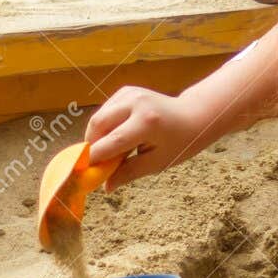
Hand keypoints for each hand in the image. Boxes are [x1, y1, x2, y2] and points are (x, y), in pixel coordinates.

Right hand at [85, 86, 212, 188]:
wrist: (194, 116)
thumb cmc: (179, 143)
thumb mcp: (157, 162)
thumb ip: (129, 172)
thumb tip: (105, 187)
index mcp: (146, 122)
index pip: (110, 142)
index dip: (94, 159)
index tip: (84, 172)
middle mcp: (136, 103)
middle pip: (98, 124)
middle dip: (91, 145)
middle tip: (95, 162)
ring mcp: (131, 93)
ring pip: (99, 116)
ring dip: (97, 135)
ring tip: (110, 150)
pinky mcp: (127, 90)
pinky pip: (106, 109)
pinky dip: (105, 125)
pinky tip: (117, 135)